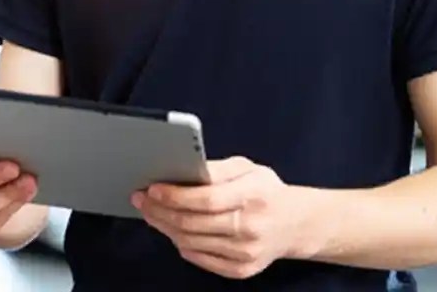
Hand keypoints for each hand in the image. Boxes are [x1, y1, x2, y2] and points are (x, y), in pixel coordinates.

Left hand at [132, 156, 306, 279]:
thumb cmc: (265, 191)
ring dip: (164, 227)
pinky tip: (171, 230)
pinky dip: (181, 244)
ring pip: (191, 242)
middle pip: (193, 223)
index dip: (174, 196)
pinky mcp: (241, 269)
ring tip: (151, 212)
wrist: (296, 224)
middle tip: (141, 199)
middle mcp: (250, 226)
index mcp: (252, 195)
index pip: (205, 199)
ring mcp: (245, 252)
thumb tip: (181, 169)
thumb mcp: (247, 168)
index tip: (153, 188)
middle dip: (160, 211)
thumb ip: (216, 169)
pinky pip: (200, 258)